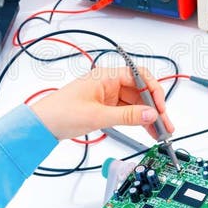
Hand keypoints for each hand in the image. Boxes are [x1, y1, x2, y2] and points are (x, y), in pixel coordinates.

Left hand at [28, 66, 174, 140]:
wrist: (41, 125)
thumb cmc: (60, 112)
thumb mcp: (98, 116)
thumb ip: (127, 116)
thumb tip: (150, 114)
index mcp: (106, 76)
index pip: (140, 76)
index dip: (153, 91)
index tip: (160, 108)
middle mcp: (109, 83)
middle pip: (140, 91)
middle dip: (154, 108)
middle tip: (166, 124)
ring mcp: (107, 96)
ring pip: (136, 103)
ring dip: (148, 117)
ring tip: (160, 132)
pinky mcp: (105, 108)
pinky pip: (127, 112)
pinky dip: (138, 121)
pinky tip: (147, 130)